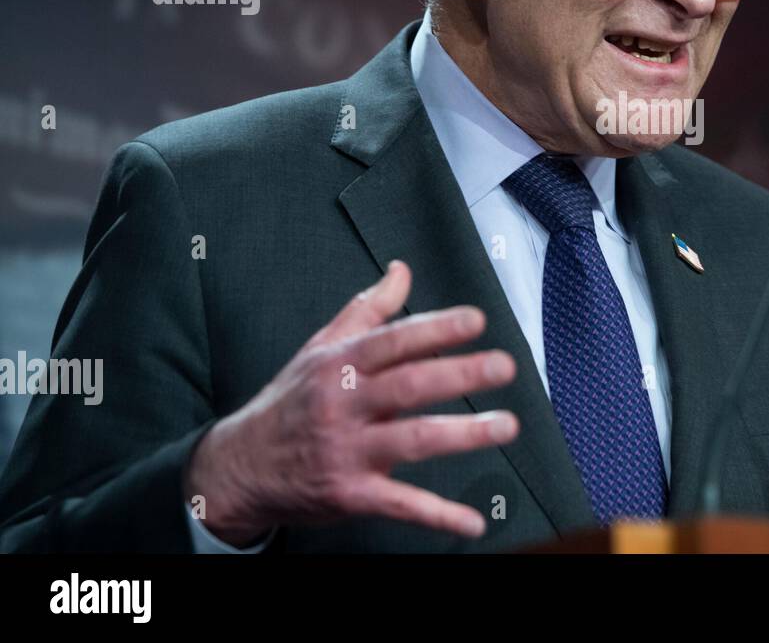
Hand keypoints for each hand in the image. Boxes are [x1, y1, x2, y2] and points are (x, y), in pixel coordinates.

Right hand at [184, 260, 517, 546]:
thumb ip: (368, 309)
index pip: (395, 340)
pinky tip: (472, 521)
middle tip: (504, 366)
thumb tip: (402, 271)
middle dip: (461, 374)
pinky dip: (439, 515)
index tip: (476, 320)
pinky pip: (400, 503)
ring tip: (506, 426)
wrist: (239, 467)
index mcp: (341, 364)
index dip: (437, 328)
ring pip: (413, 440)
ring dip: (464, 434)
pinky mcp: (350, 494)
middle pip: (410, 385)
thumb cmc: (291, 401)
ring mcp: (347, 451)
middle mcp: (344, 405)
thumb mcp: (321, 348)